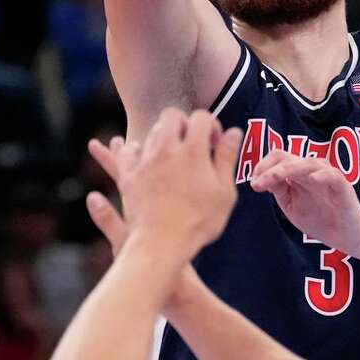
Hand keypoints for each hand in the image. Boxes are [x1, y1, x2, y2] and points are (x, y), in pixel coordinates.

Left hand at [84, 109, 239, 267]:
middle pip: (171, 116)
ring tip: (172, 154)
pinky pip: (126, 153)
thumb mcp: (224, 192)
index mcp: (193, 151)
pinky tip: (141, 157)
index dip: (211, 125)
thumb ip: (228, 158)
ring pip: (151, 132)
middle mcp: (166, 149)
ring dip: (162, 137)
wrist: (161, 243)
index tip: (215, 142)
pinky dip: (133, 151)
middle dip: (183, 122)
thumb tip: (234, 132)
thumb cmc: (198, 221)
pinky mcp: (128, 176)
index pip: (201, 117)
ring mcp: (144, 161)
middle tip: (191, 141)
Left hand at [249, 149, 359, 254]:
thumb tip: (259, 178)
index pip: (280, 158)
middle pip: (289, 158)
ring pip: (307, 163)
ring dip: (287, 169)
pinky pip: (332, 175)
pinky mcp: (343, 186)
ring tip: (273, 178)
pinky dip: (322, 175)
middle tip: (257, 183)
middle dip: (270, 169)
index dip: (264, 166)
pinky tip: (312, 179)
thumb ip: (279, 189)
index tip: (254, 183)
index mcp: (298, 173)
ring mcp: (328, 176)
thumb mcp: (291, 204)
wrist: (345, 236)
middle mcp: (312, 170)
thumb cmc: (318, 218)